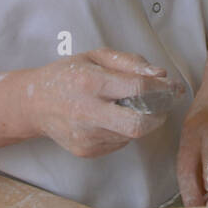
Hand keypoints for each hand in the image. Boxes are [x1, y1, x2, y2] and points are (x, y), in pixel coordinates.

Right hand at [31, 48, 175, 156]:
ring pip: (131, 135)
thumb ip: (131, 62)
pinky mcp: (86, 151)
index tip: (172, 87)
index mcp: (91, 83)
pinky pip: (119, 143)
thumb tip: (161, 76)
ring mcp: (87, 136)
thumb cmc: (68, 75)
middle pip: (138, 125)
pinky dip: (123, 131)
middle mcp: (88, 113)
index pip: (137, 89)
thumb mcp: (96, 56)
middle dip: (158, 116)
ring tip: (126, 107)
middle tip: (160, 106)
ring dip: (139, 121)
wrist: (34, 104)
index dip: (162, 89)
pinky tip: (109, 119)